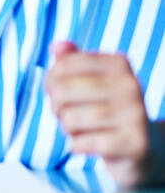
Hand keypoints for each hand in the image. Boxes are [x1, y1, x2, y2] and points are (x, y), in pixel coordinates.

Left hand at [46, 40, 151, 186]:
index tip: (56, 92)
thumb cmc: (106, 110)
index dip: (50, 81)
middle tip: (64, 114)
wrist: (142, 147)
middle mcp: (131, 85)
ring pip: (71, 118)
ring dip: (66, 127)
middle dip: (55, 106)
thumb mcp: (90, 82)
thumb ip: (71, 61)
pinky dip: (76, 145)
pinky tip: (87, 144)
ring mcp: (135, 114)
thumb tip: (57, 45)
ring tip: (78, 129)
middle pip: (62, 91)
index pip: (64, 65)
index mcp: (119, 64)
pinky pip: (84, 143)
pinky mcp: (134, 143)